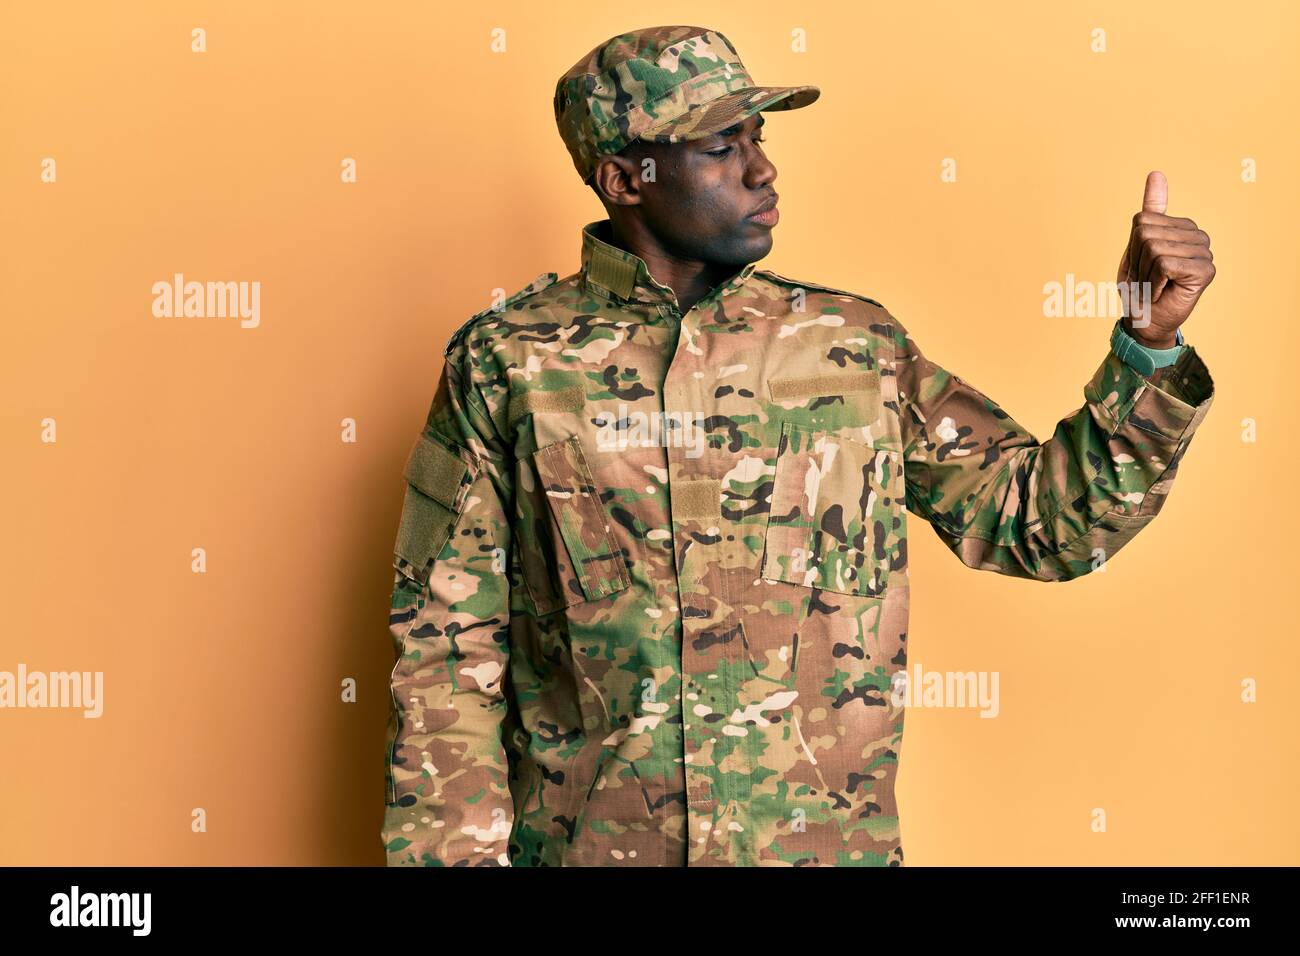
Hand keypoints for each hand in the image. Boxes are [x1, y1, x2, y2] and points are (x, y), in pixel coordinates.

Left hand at [1115, 171, 1214, 347]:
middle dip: (1137, 261)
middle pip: (1146, 233)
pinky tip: (1163, 291)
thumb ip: (1151, 209)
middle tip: (1147, 278)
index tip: (1141, 265)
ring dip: (1145, 274)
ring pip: (1154, 249)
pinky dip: (1154, 282)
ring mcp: (1204, 252)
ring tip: (1154, 285)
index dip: (1131, 247)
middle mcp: (1198, 235)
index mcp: (1182, 226)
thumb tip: (1156, 173)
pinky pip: (1164, 264)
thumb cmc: (1140, 285)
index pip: (1142, 219)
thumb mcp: (1137, 244)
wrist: (1145, 320)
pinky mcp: (1205, 270)